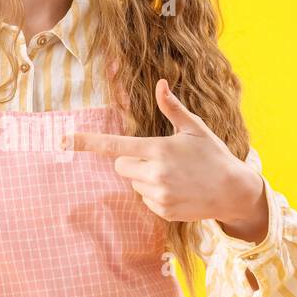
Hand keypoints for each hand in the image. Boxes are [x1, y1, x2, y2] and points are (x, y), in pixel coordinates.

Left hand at [62, 78, 268, 239]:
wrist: (234, 191)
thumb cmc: (214, 155)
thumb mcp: (195, 129)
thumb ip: (172, 108)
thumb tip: (161, 84)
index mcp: (158, 150)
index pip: (114, 145)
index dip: (86, 142)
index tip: (63, 140)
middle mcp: (155, 174)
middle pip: (120, 165)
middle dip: (132, 160)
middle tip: (158, 157)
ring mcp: (158, 196)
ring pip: (133, 183)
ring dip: (145, 178)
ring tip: (174, 175)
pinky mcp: (163, 212)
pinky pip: (145, 200)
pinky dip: (155, 194)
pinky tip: (177, 189)